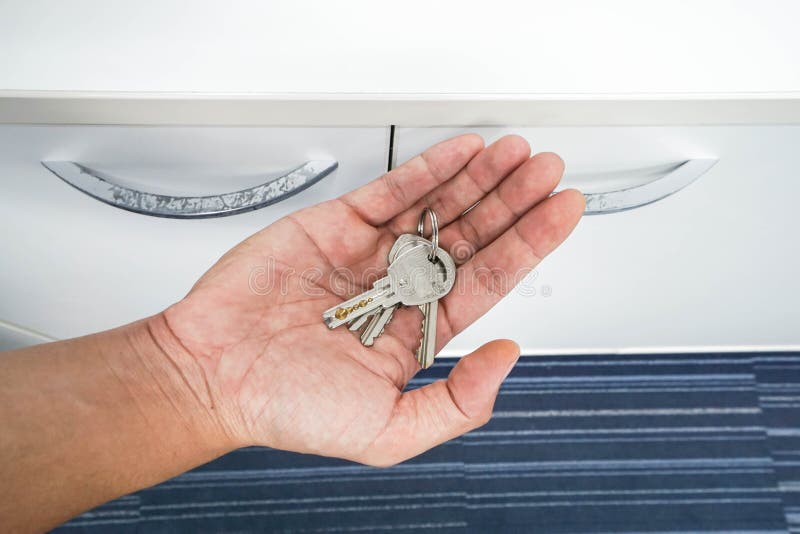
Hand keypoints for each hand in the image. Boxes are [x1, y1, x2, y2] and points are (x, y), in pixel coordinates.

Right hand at [156, 134, 583, 465]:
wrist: (213, 374)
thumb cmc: (289, 408)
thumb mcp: (388, 432)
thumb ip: (458, 402)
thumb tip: (506, 356)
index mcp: (419, 331)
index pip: (490, 280)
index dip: (530, 245)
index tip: (561, 215)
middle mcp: (401, 287)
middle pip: (473, 235)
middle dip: (513, 202)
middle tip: (547, 172)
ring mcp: (371, 253)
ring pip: (439, 206)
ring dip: (480, 179)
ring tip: (516, 155)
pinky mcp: (337, 225)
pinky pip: (393, 190)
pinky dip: (429, 169)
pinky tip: (462, 154)